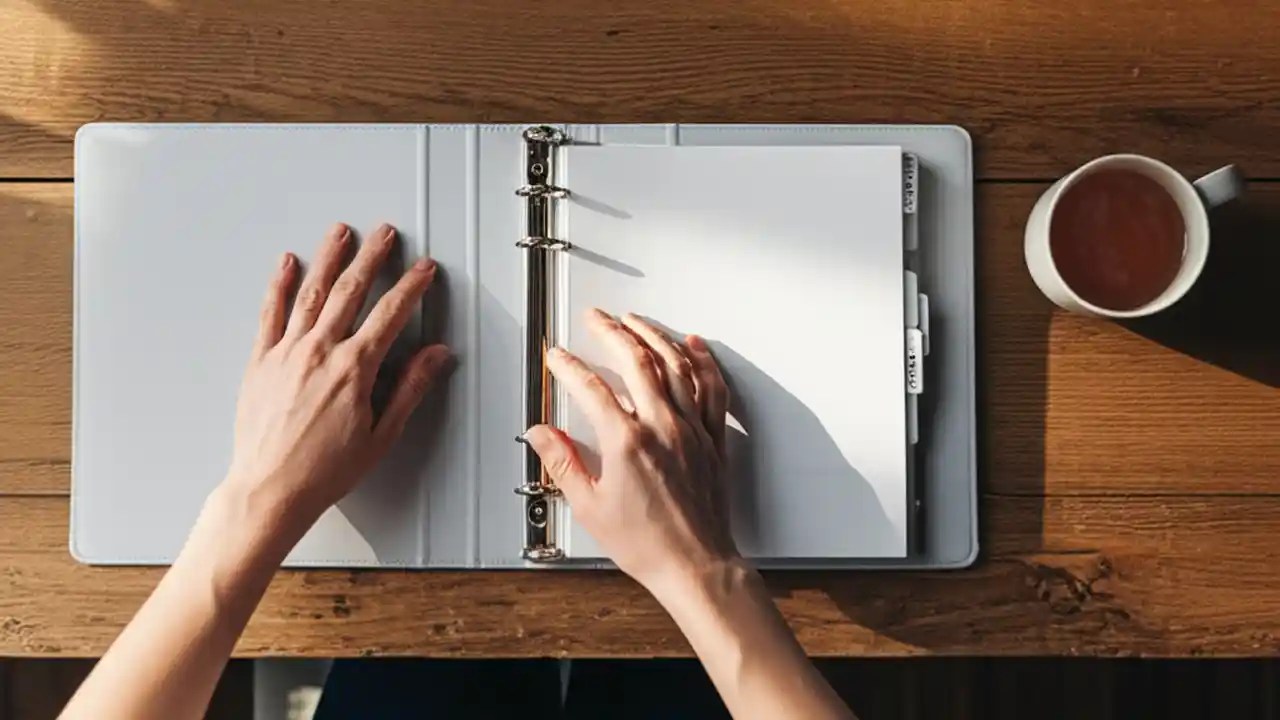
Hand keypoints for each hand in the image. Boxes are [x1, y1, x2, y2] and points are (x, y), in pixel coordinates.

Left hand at [224, 222, 450, 534]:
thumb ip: (409, 388)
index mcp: (354, 369)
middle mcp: (319, 352)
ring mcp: (286, 353)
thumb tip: (436, 356)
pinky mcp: (260, 361)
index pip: (390, 314)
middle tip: (385, 234)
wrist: (270, 489)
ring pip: (312, 292)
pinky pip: (271, 313)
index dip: (411, 287)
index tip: (423, 270)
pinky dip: (280, 285)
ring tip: (341, 233)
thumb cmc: (324, 471)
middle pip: (351, 290)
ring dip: (329, 258)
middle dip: (373, 257)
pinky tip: (287, 264)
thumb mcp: (381, 434)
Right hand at [523, 309, 737, 595]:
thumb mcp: (590, 507)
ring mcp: (692, 429)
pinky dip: (703, 361)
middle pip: (636, 362)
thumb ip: (562, 463)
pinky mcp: (713, 438)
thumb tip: (540, 434)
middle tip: (597, 318)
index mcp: (627, 443)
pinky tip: (693, 346)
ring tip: (636, 321)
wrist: (695, 564)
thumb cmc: (648, 544)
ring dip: (653, 336)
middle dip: (612, 332)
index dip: (570, 367)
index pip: (591, 389)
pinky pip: (712, 388)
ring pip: (676, 365)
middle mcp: (663, 428)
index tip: (558, 357)